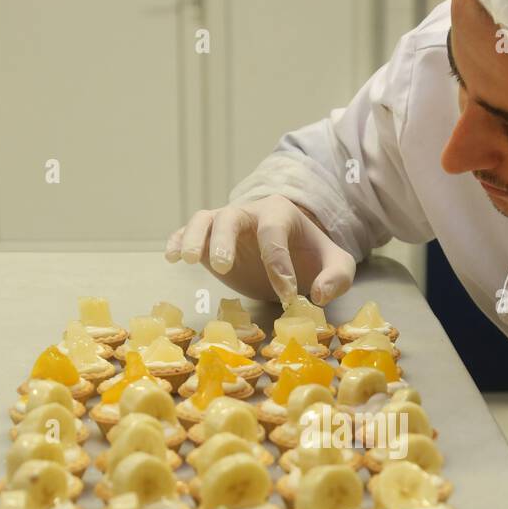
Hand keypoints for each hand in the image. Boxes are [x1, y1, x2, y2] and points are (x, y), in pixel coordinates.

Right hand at [164, 195, 354, 305]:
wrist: (293, 253)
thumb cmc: (312, 258)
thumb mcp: (336, 265)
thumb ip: (337, 277)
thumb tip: (318, 295)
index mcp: (281, 213)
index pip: (274, 232)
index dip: (279, 262)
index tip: (286, 294)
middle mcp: (250, 213)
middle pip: (231, 216)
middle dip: (224, 239)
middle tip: (221, 267)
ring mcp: (227, 226)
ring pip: (204, 219)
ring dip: (193, 237)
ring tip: (184, 259)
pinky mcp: (210, 241)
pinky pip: (188, 233)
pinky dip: (176, 240)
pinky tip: (170, 257)